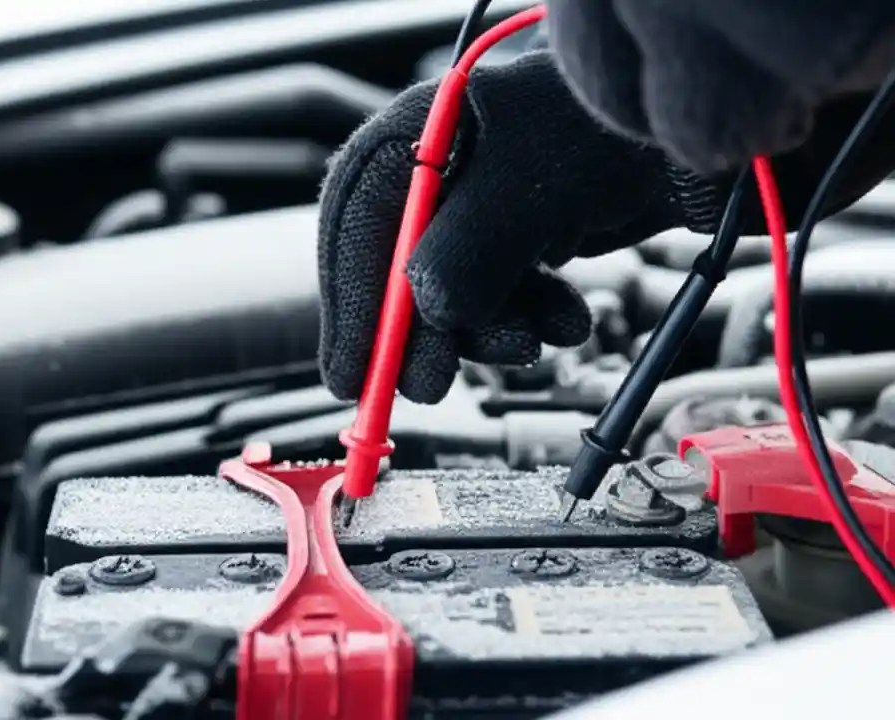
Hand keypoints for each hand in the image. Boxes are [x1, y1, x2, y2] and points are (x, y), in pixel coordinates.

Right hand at [317, 50, 721, 403]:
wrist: (720, 138)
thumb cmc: (625, 132)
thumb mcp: (532, 192)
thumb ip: (464, 255)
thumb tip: (426, 315)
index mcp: (426, 130)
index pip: (357, 223)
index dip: (352, 302)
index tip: (352, 376)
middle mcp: (446, 166)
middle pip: (397, 264)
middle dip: (424, 329)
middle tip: (432, 385)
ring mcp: (487, 201)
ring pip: (453, 289)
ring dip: (487, 329)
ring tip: (532, 342)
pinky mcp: (527, 232)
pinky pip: (502, 293)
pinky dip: (527, 317)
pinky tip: (565, 321)